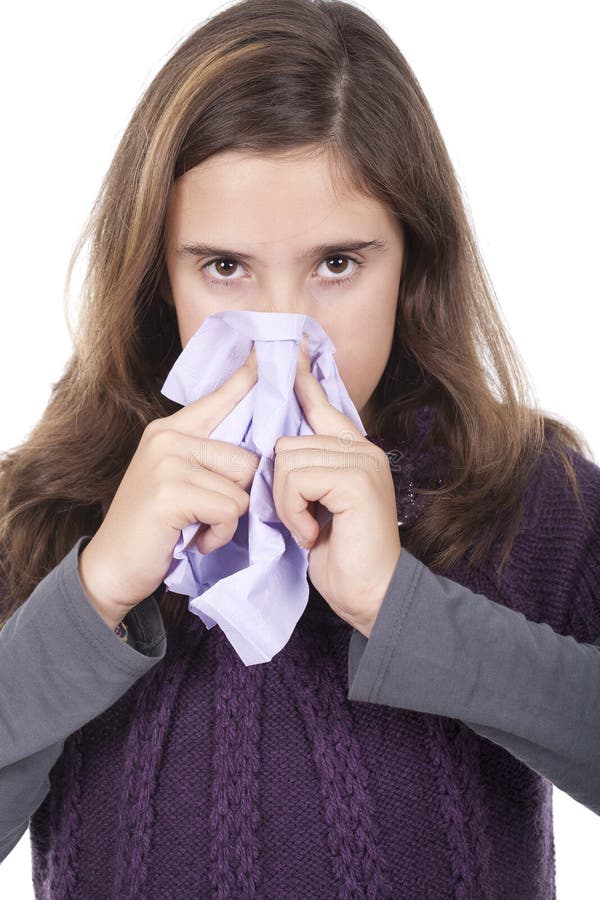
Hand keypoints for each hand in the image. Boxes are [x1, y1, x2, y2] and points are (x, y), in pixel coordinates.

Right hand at [78, 344, 260, 628]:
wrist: (112, 567)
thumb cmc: (155, 527)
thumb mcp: (178, 481)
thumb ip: (208, 458)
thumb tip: (257, 451)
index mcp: (172, 429)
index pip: (221, 396)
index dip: (248, 375)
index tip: (266, 347)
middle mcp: (169, 437)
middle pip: (247, 458)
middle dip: (237, 496)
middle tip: (205, 514)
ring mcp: (168, 461)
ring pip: (241, 487)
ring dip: (228, 519)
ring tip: (197, 526)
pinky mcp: (171, 491)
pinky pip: (230, 509)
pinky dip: (219, 534)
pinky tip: (193, 538)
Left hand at [273, 335, 400, 636]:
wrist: (372, 594)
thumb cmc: (341, 555)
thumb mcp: (316, 506)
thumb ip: (306, 471)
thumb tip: (276, 446)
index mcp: (352, 450)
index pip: (321, 403)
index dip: (302, 379)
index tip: (289, 349)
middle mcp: (361, 448)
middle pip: (287, 441)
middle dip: (281, 487)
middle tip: (302, 520)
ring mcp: (362, 460)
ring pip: (287, 460)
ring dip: (286, 504)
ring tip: (310, 528)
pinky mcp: (356, 478)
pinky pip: (296, 478)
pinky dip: (294, 512)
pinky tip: (313, 533)